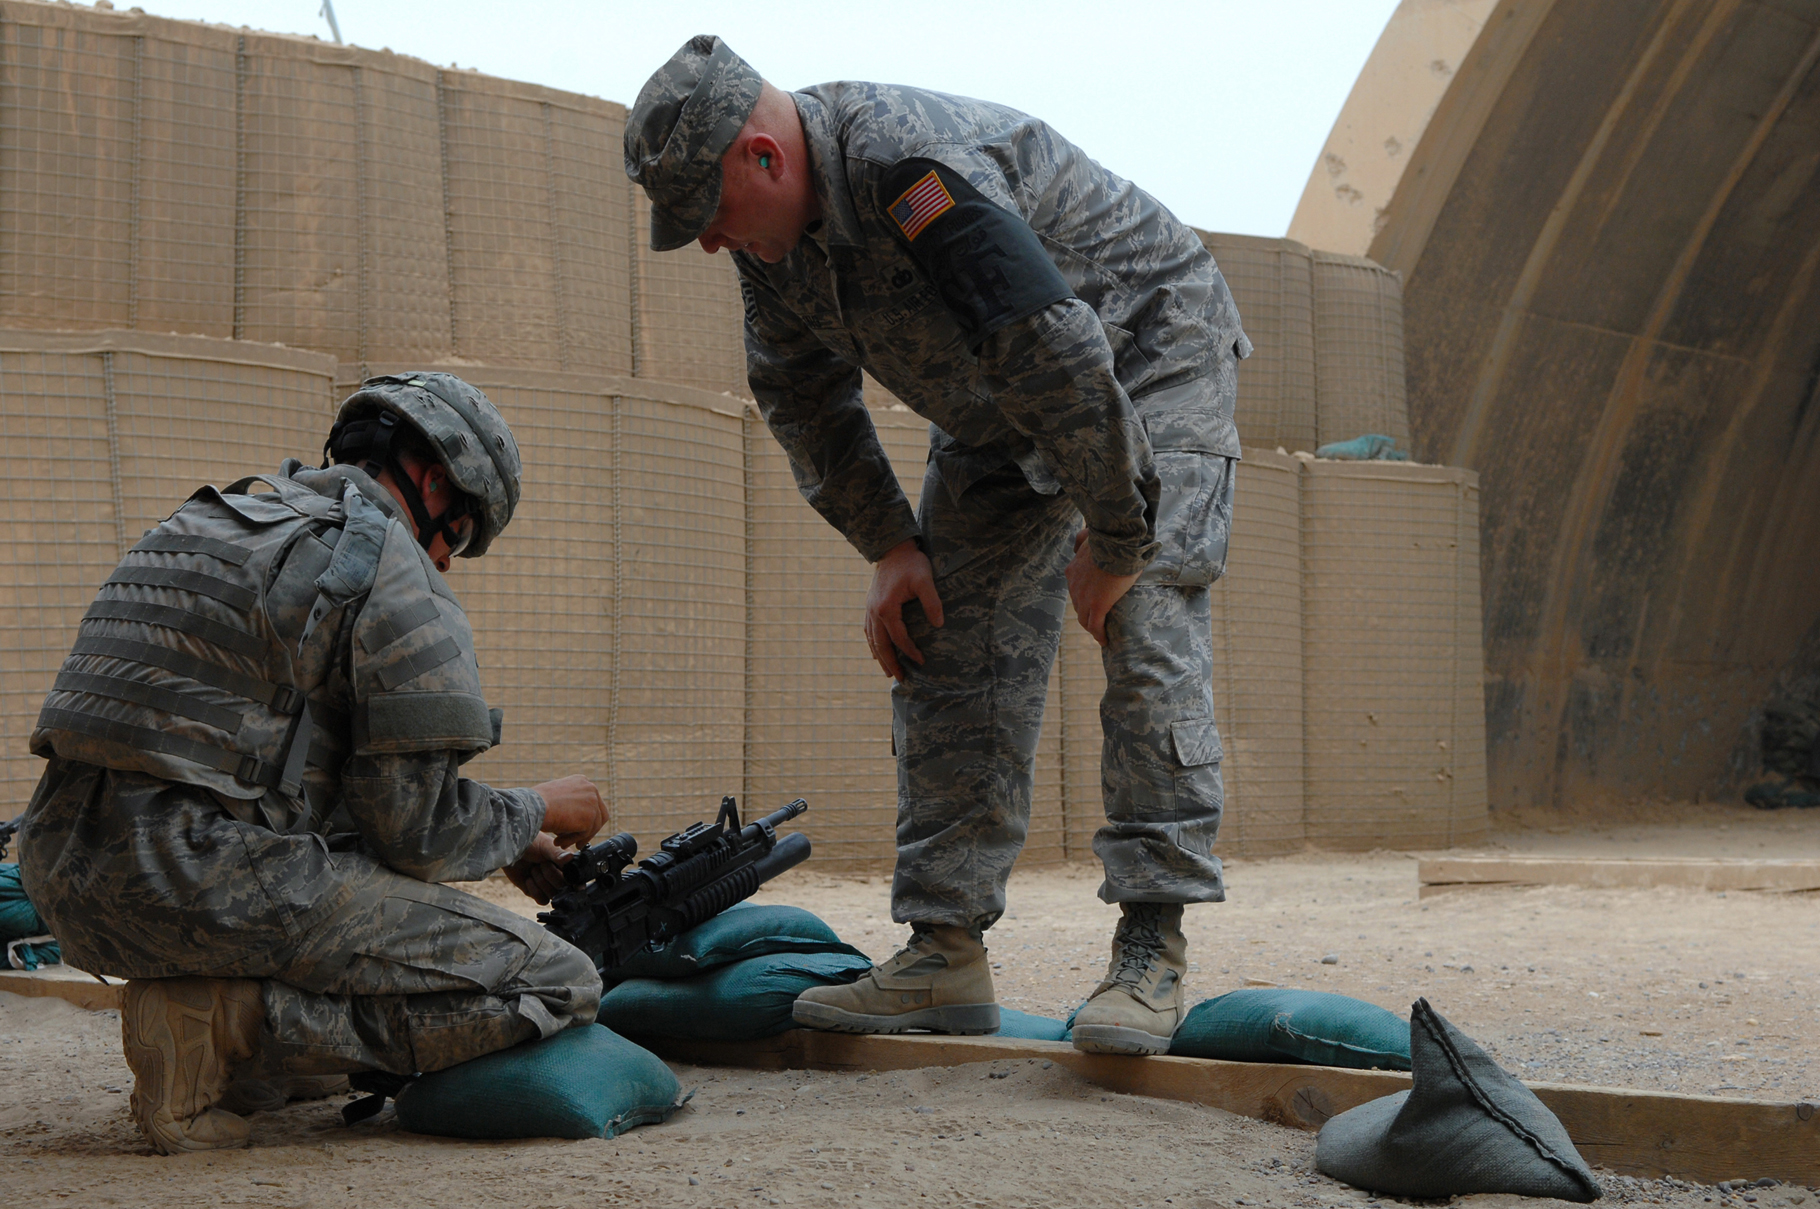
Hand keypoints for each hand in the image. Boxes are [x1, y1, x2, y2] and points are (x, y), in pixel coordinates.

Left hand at [504, 832, 569, 904]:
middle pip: (564, 888)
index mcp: (567, 864)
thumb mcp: (545, 845)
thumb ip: (558, 854)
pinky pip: (542, 900)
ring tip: (534, 869)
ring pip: (553, 895)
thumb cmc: (530, 842)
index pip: (577, 879)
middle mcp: (559, 876)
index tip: (574, 884)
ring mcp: (548, 885)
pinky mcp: (536, 892)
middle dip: (551, 875)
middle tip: (542, 863)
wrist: (510, 850)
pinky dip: (535, 890)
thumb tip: (570, 858)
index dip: (576, 883)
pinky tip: (528, 878)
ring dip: (542, 882)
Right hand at [534, 774, 607, 847]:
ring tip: (560, 843)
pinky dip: (572, 840)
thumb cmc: (536, 803)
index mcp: (582, 781)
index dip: (587, 819)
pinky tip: (559, 842)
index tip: (578, 829)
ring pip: (591, 827)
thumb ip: (569, 802)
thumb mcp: (556, 795)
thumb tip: (575, 817)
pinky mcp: (590, 817)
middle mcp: (591, 788)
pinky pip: (584, 834)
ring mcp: (592, 802)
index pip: (593, 803)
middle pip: (599, 815)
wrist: (533, 807)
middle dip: (588, 831)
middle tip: (578, 843)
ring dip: (576, 838)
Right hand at [864, 538, 943, 680]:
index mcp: (886, 608)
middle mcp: (874, 612)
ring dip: (880, 657)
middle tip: (901, 679)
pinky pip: (868, 630)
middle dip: (890, 663)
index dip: (910, 651)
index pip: (899, 638)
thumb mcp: (925, 580)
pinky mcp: (869, 605)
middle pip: (881, 645)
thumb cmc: (911, 563)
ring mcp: (869, 609)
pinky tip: (876, 652)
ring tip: (887, 672)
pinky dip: (872, 644)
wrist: (893, 548)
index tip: (922, 661)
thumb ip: (932, 602)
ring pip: (872, 640)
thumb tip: (939, 624)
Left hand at [1065, 529, 1140, 646]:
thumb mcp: (1089, 536)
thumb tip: (1079, 540)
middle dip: (1086, 615)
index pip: (1075, 590)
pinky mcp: (1098, 605)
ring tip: (1102, 633)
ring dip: (1092, 628)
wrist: (1117, 543)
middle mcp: (1074, 586)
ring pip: (1085, 619)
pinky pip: (1096, 626)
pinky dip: (1099, 635)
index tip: (1091, 604)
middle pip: (1078, 606)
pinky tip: (1105, 641)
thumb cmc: (1108, 538)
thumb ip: (1082, 538)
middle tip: (1098, 621)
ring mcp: (1084, 597)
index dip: (1083, 599)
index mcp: (1073, 571)